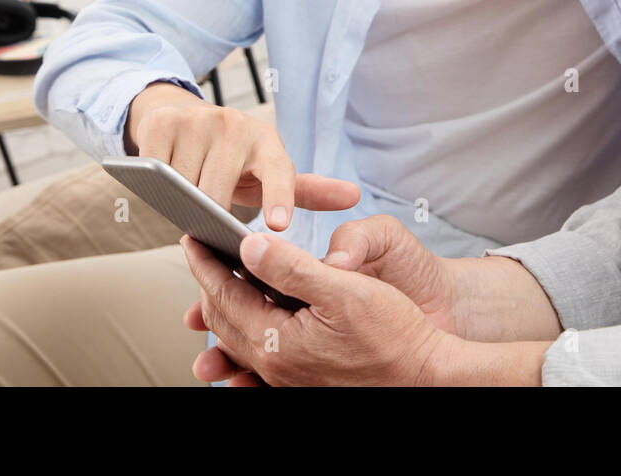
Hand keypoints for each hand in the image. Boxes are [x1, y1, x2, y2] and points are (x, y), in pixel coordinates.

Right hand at [124, 81, 358, 229]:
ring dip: (179, 201)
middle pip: (215, 193)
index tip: (279, 224)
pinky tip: (162, 182)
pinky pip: (155, 170)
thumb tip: (355, 196)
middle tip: (205, 224)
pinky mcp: (164, 123)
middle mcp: (235, 125)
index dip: (279, 197)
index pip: (279, 172)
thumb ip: (309, 191)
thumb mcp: (271, 172)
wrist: (188, 118)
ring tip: (185, 201)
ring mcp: (198, 121)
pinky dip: (155, 185)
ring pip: (183, 184)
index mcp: (268, 142)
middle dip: (207, 215)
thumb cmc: (237, 159)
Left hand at [180, 232, 454, 385]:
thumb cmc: (396, 334)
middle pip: (224, 320)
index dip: (206, 262)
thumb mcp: (345, 289)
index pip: (225, 295)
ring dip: (222, 311)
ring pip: (239, 341)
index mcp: (278, 341)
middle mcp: (276, 367)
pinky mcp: (304, 384)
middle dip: (209, 284)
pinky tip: (244, 333)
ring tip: (214, 288)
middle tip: (201, 254)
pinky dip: (244, 338)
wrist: (427, 377)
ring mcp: (288, 380)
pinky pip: (258, 360)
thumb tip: (250, 246)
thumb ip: (292, 268)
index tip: (193, 237)